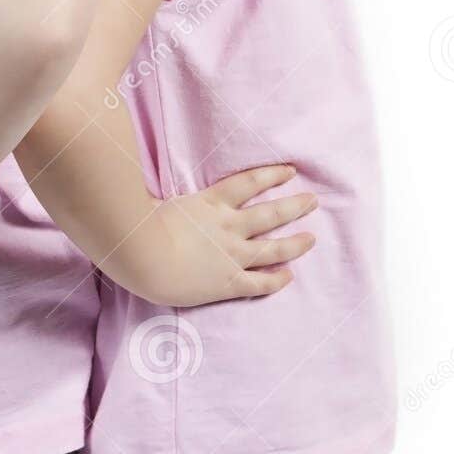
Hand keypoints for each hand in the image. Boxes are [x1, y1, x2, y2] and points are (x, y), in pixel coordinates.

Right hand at [150, 164, 318, 306]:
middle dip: (294, 206)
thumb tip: (147, 183)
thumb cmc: (140, 225)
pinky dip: (276, 280)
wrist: (145, 257)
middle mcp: (229, 227)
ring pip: (273, 248)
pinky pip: (260, 282)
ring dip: (295, 243)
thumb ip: (162, 192)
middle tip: (313, 201)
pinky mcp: (229, 283)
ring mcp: (232, 255)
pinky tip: (289, 277)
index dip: (272, 175)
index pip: (249, 182)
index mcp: (211, 203)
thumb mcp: (155, 199)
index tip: (290, 171)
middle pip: (270, 213)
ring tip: (312, 239)